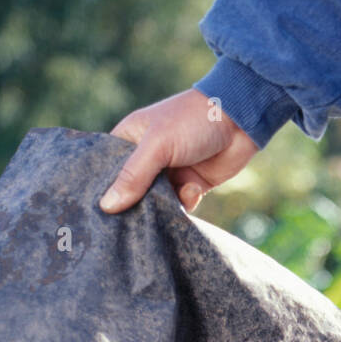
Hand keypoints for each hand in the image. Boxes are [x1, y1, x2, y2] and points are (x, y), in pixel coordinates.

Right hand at [100, 89, 258, 214]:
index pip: (108, 170)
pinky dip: (186, 202)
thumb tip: (106, 206)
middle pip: (132, 192)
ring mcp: (169, 173)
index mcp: (129, 139)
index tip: (101, 213)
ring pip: (157, 203)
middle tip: (136, 220)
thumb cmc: (192, 121)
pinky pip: (180, 205)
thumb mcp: (158, 146)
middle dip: (136, 205)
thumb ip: (133, 176)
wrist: (238, 121)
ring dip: (164, 206)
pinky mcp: (191, 185)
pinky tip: (194, 189)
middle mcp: (146, 158)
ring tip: (171, 200)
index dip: (105, 190)